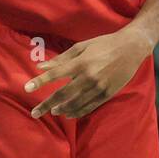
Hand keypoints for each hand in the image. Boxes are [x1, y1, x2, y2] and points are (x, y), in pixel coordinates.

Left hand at [24, 24, 153, 119]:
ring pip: (75, 104)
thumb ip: (62, 58)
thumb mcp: (82, 46)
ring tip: (52, 112)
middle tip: (34, 113)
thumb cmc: (104, 44)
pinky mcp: (107, 94)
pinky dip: (77, 112)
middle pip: (62, 94)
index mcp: (81, 62)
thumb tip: (41, 65)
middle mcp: (88, 77)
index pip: (56, 74)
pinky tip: (68, 114)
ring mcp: (98, 87)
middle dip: (46, 104)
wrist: (131, 48)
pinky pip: (89, 107)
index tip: (27, 88)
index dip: (40, 81)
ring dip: (61, 109)